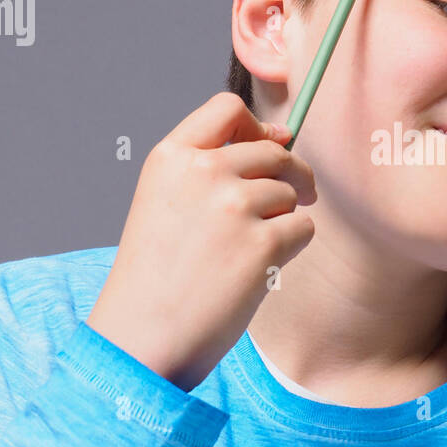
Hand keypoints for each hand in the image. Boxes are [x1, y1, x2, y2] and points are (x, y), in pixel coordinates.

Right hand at [85, 92, 316, 389]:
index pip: (227, 108)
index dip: (258, 126)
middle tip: (287, 205)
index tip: (272, 145)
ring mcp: (234, 205)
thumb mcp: (164, 201)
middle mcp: (203, 172)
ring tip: (247, 252)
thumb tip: (283, 138)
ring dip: (283, 219)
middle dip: (290, 177)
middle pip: (274, 152)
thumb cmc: (157, 276)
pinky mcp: (263, 242)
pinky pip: (304, 228)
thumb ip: (209, 166)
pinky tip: (259, 270)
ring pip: (291, 193)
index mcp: (171, 157)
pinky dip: (291, 248)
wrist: (142, 338)